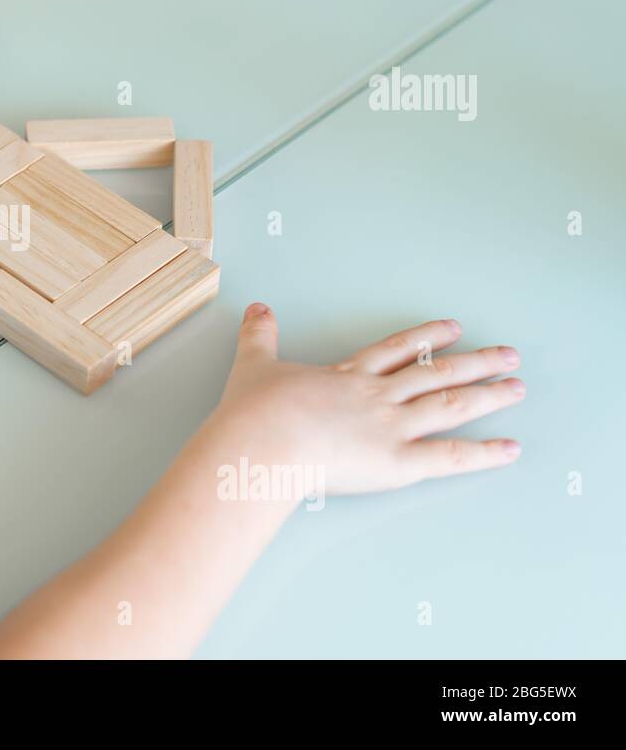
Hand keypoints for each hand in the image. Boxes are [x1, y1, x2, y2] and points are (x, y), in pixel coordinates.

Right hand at [209, 303, 524, 494]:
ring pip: (450, 406)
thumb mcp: (253, 364)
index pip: (397, 351)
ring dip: (488, 396)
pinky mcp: (397, 463)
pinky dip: (483, 454)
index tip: (453, 328)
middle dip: (475, 363)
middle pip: (436, 374)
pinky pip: (450, 457)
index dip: (426, 337)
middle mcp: (378, 397)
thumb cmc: (255, 411)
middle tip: (508, 356)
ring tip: (517, 388)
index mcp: (348, 376)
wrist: (262, 442)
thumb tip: (257, 308)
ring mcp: (392, 428)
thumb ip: (259, 335)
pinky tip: (510, 448)